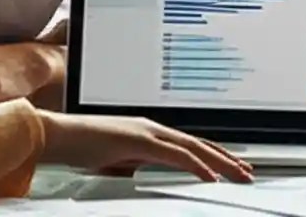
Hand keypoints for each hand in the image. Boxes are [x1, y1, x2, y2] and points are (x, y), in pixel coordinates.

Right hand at [40, 113, 253, 182]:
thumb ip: (132, 165)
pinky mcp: (139, 142)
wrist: (57, 135)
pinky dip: (196, 166)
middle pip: (199, 144)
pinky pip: (175, 156)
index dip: (214, 154)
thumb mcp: (114, 160)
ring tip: (239, 175)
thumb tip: (141, 176)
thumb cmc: (80, 146)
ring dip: (220, 162)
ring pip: (194, 148)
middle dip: (226, 158)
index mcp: (149, 132)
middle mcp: (153, 128)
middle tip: (248, 172)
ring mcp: (147, 132)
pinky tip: (210, 177)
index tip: (232, 166)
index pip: (190, 144)